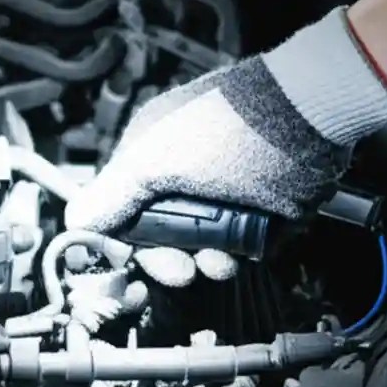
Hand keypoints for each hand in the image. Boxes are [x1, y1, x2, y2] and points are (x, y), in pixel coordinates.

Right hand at [66, 7, 386, 233]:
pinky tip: (243, 252)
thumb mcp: (156, 162)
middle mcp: (184, 167)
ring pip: (203, 240)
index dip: (131, 241)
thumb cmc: (230, 130)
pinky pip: (240, 237)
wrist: (312, 115)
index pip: (125, 208)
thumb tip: (74, 219)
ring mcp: (223, 184)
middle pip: (164, 230)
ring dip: (208, 259)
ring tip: (222, 262)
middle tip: (186, 270)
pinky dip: (239, 250)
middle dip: (172, 255)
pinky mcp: (259, 199)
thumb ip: (113, 193)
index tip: (143, 262)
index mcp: (151, 149)